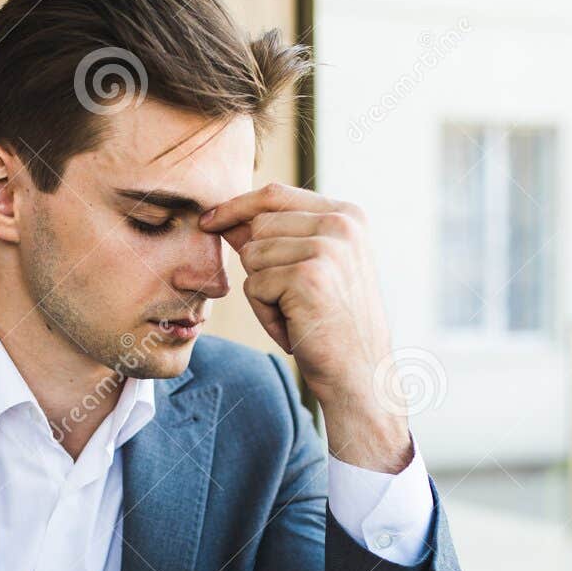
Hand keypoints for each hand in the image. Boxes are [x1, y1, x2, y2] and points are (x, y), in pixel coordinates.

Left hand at [200, 184, 411, 472]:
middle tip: (290, 301)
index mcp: (349, 215)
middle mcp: (342, 223)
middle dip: (259, 265)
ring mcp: (326, 248)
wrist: (361, 375)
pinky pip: (254, 286)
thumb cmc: (335, 326)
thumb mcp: (315, 270)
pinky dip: (265, 314)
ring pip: (252, 256)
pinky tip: (295, 329)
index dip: (237, 207)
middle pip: (259, 225)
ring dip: (263, 293)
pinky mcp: (307, 277)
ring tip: (296, 315)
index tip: (210, 220)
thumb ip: (278, 239)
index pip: (276, 195)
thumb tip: (226, 219)